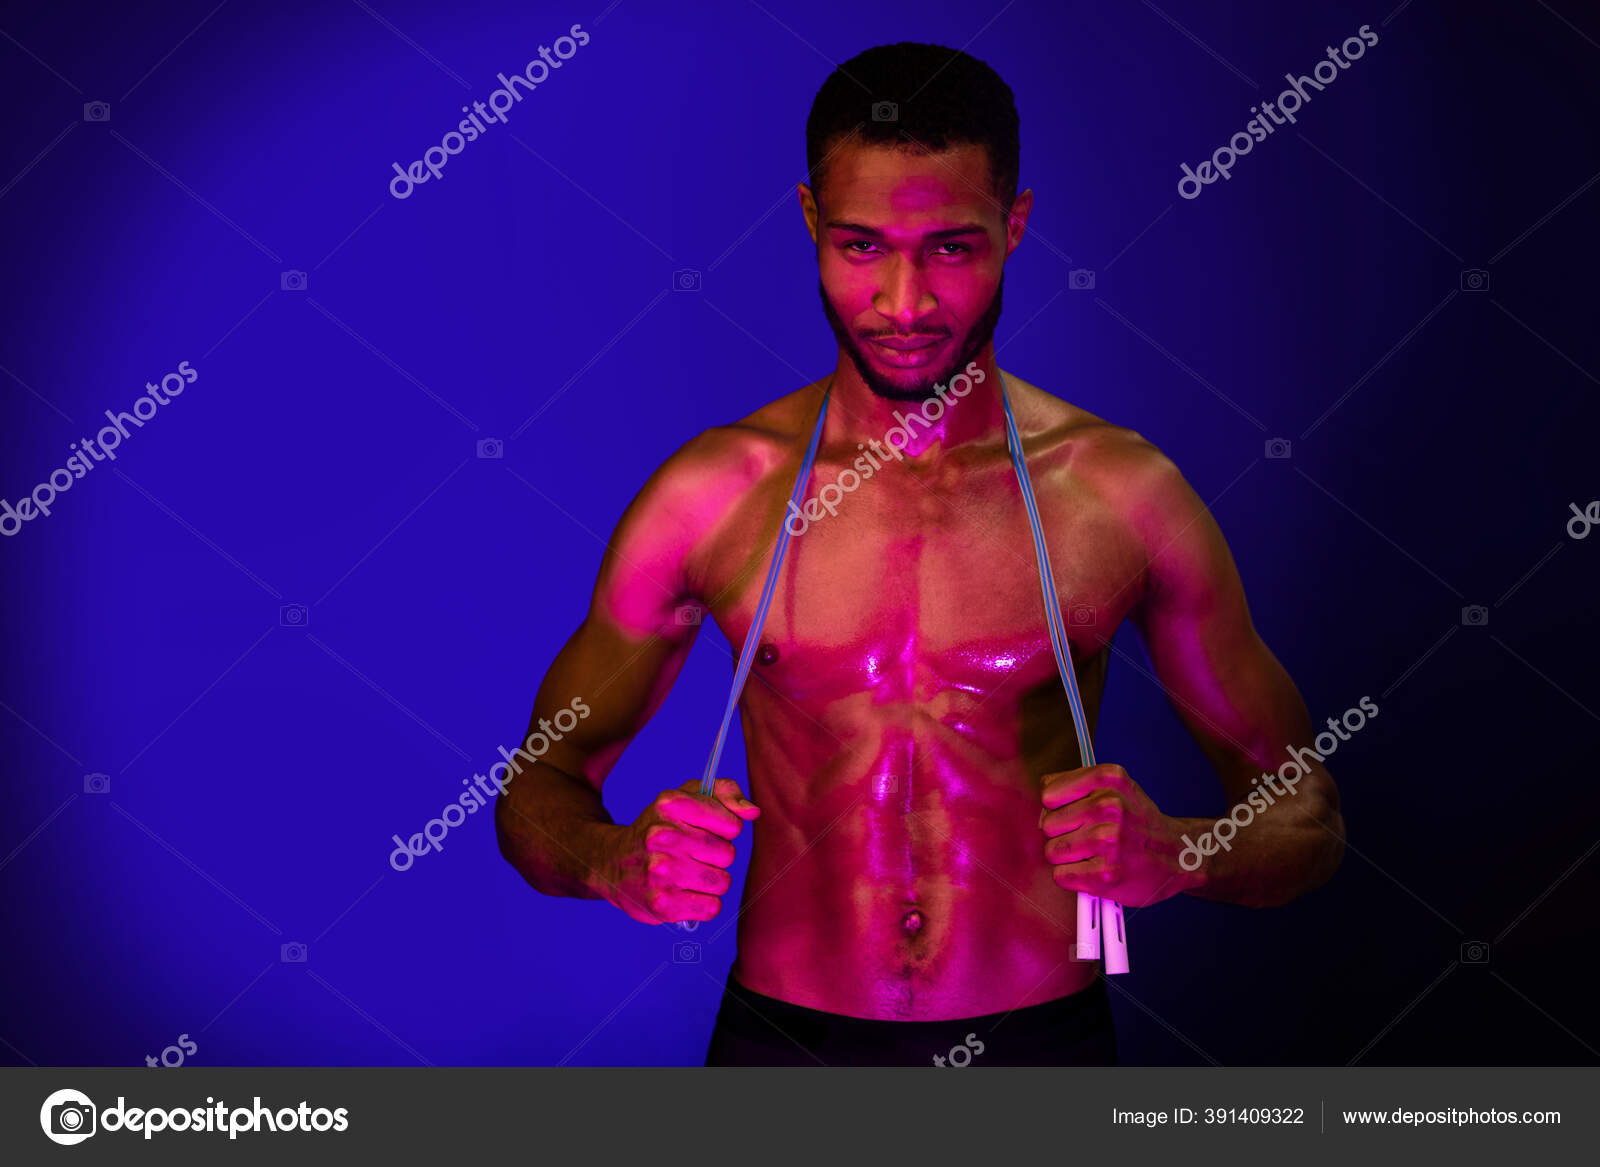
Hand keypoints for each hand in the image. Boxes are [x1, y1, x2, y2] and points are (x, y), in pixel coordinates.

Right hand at [599, 778, 759, 924]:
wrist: (612, 862)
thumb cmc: (660, 827)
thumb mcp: (687, 795)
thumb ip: (726, 793)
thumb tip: (753, 812)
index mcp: (671, 804)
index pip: (732, 825)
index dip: (725, 830)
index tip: (706, 830)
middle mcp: (663, 836)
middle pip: (728, 854)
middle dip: (716, 856)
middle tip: (692, 854)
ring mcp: (660, 871)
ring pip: (722, 882)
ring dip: (711, 881)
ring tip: (688, 874)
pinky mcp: (661, 904)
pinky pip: (711, 907)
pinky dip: (704, 904)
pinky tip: (685, 893)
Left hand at [1039, 763, 1195, 907]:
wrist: (1178, 855)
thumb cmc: (1138, 822)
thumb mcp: (1115, 788)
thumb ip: (1075, 786)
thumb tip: (1041, 807)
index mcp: (1109, 779)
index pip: (1048, 792)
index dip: (1056, 806)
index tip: (1074, 813)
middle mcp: (1110, 806)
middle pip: (1047, 823)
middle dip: (1062, 833)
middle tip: (1088, 836)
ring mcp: (1109, 841)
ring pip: (1051, 851)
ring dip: (1067, 858)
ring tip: (1092, 854)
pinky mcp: (1106, 874)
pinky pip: (1061, 876)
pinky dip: (1073, 877)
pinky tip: (1093, 870)